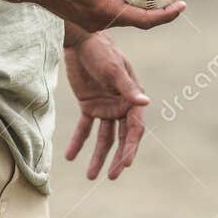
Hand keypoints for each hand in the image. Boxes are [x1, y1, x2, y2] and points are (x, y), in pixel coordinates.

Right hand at [26, 0, 185, 33]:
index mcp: (104, 11)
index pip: (144, 19)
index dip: (166, 15)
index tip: (182, 4)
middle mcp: (100, 21)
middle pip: (137, 18)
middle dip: (156, 7)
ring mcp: (92, 22)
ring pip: (123, 13)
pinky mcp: (86, 17)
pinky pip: (111, 9)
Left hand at [63, 31, 147, 178]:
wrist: (81, 40)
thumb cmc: (102, 52)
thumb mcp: (114, 70)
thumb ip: (127, 88)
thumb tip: (146, 102)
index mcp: (132, 99)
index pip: (134, 129)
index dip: (130, 147)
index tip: (125, 164)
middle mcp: (121, 106)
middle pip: (121, 137)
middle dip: (116, 158)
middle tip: (111, 177)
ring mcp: (105, 107)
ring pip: (104, 137)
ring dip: (98, 156)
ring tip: (91, 176)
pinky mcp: (89, 105)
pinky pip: (85, 128)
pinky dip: (78, 142)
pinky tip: (70, 156)